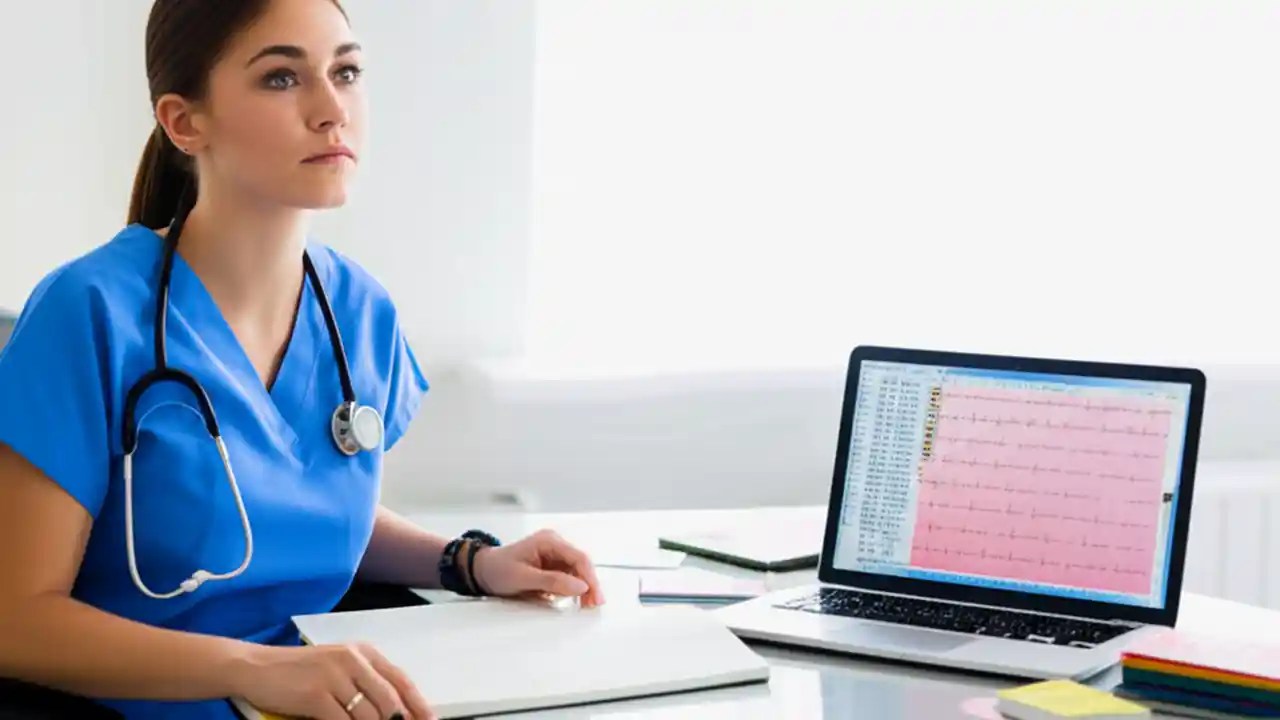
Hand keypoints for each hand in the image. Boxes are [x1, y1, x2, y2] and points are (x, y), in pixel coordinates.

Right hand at [231, 643, 435, 719]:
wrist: (256, 667)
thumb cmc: (297, 671)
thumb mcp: (337, 668)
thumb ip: (365, 683)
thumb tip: (394, 711)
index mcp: (362, 652)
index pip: (400, 680)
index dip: (418, 704)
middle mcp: (352, 660)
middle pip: (389, 701)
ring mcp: (334, 677)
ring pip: (369, 715)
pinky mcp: (316, 695)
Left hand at [471, 529, 605, 607]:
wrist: (483, 571)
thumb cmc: (498, 570)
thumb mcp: (524, 578)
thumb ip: (553, 581)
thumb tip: (581, 586)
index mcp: (549, 541)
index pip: (579, 558)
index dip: (590, 578)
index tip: (594, 597)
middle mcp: (555, 546)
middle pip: (581, 565)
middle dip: (589, 586)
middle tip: (593, 605)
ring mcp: (554, 556)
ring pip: (577, 573)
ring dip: (582, 590)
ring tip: (584, 606)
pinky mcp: (552, 567)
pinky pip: (568, 579)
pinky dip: (572, 590)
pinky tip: (572, 600)